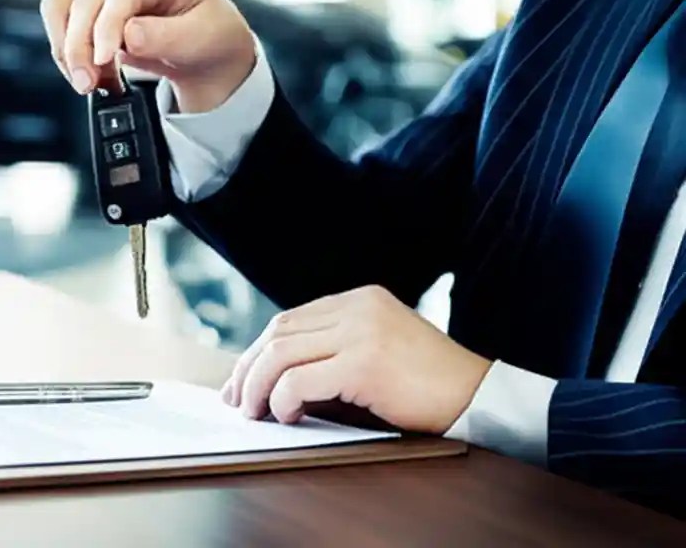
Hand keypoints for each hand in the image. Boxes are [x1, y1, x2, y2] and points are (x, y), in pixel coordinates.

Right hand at [38, 0, 255, 112]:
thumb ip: (167, 37)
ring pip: (62, 6)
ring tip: (90, 82)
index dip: (106, 28)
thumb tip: (128, 35)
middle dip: (79, 47)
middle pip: (85, 1)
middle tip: (88, 85)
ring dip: (66, 49)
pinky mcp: (90, 3)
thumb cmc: (211, 38)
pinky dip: (67, 51)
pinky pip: (61, 20)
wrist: (207, 50)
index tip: (102, 61)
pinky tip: (92, 74)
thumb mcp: (203, 40)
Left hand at [221, 286, 491, 433]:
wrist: (479, 398)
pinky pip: (300, 380)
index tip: (241, 379)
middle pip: (278, 332)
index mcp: (360, 299)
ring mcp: (361, 331)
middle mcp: (358, 307)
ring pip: (281, 353)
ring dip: (257, 386)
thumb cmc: (428, 387)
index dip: (258, 351)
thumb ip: (332, 353)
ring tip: (253, 412)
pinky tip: (285, 416)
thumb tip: (272, 381)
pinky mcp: (364, 362)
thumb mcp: (376, 353)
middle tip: (236, 400)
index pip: (290, 319)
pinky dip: (282, 400)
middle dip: (248, 368)